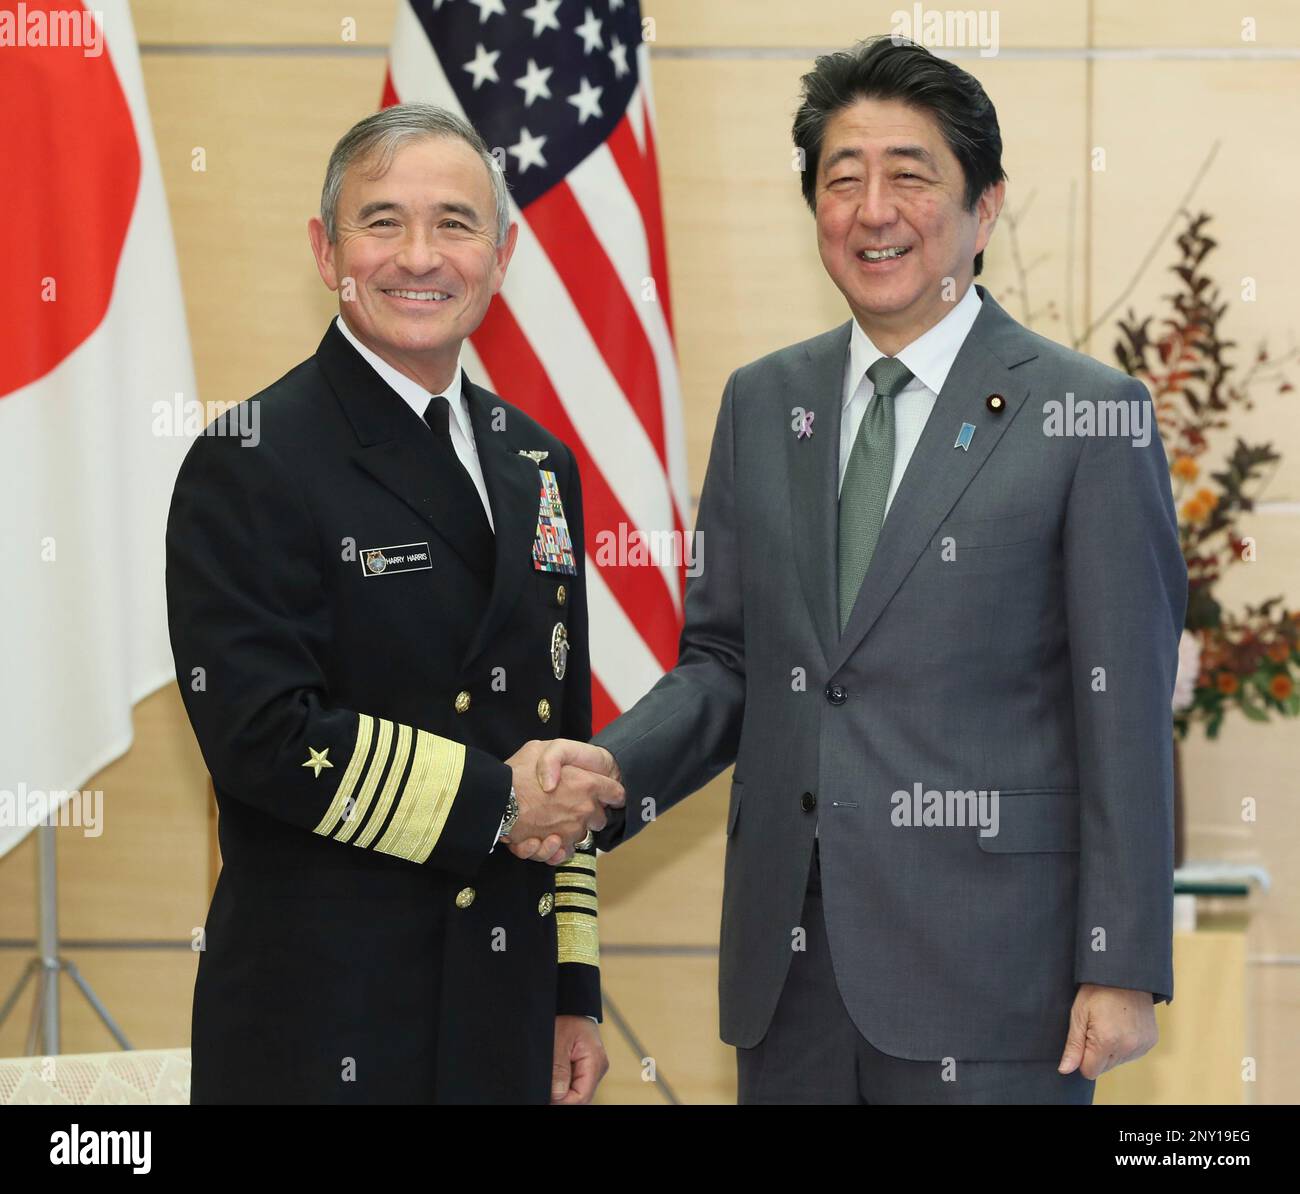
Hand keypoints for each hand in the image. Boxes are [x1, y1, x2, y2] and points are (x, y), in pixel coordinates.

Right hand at [506, 739, 621, 864]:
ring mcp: (571, 830)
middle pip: (601, 818)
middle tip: (571, 806)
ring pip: (582, 836)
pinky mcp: (556, 847)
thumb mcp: (540, 748)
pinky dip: (557, 849)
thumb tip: (569, 777)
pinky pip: (565, 852)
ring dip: (570, 831)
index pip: (616, 793)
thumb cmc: (517, 772)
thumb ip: (559, 756)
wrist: (495, 800)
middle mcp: (584, 810)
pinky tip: (548, 840)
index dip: (611, 792)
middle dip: (590, 814)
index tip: (605, 793)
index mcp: (587, 784)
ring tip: (552, 822)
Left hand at [552, 1015, 607, 1103]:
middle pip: (580, 1096)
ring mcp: (592, 1067)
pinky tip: (554, 1071)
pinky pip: (574, 1082)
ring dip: (561, 1088)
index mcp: (595, 1062)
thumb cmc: (566, 1016)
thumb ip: (559, 1070)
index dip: (563, 1100)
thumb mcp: (558, 1041)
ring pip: (576, 1090)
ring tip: (550, 1074)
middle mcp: (597, 1067)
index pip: (582, 1096)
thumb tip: (558, 1095)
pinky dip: (562, 1081)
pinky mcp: (585, 1065)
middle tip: (545, 1085)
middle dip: (562, 1095)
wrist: (570, 1003)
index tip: (547, 1093)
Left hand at [1058, 983, 1157, 1078]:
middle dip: (1096, 1053)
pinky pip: (1132, 1054)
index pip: (1090, 1071)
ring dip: (1111, 1050)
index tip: (1083, 1038)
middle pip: (1104, 1067)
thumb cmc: (1097, 991)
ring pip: (1118, 1062)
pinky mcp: (1151, 1042)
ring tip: (1110, 1024)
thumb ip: (1073, 1046)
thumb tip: (1065, 1070)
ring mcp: (1142, 1045)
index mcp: (1106, 1041)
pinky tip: (1122, 1026)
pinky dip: (1125, 1045)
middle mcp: (1127, 1047)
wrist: (1124, 974)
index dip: (1082, 1057)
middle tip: (1096, 1027)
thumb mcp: (1078, 1015)